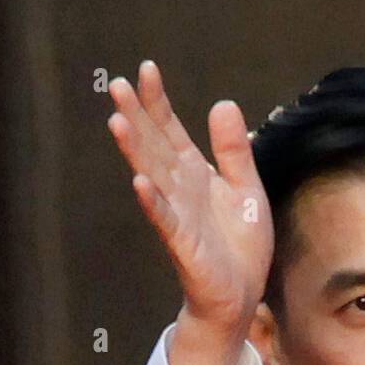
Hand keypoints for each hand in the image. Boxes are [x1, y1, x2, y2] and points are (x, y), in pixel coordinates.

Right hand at [107, 60, 273, 337]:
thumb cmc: (240, 246)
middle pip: (154, 147)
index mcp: (195, 174)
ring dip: (135, 152)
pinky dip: (153, 202)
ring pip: (153, 177)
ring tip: (118, 123)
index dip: (159, 102)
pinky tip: (139, 182)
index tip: (146, 69)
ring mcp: (179, 216)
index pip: (171, 131)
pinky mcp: (184, 244)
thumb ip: (234, 151)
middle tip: (118, 85)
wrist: (240, 295)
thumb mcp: (246, 189)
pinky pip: (166, 220)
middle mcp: (181, 190)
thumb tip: (224, 103)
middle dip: (137, 117)